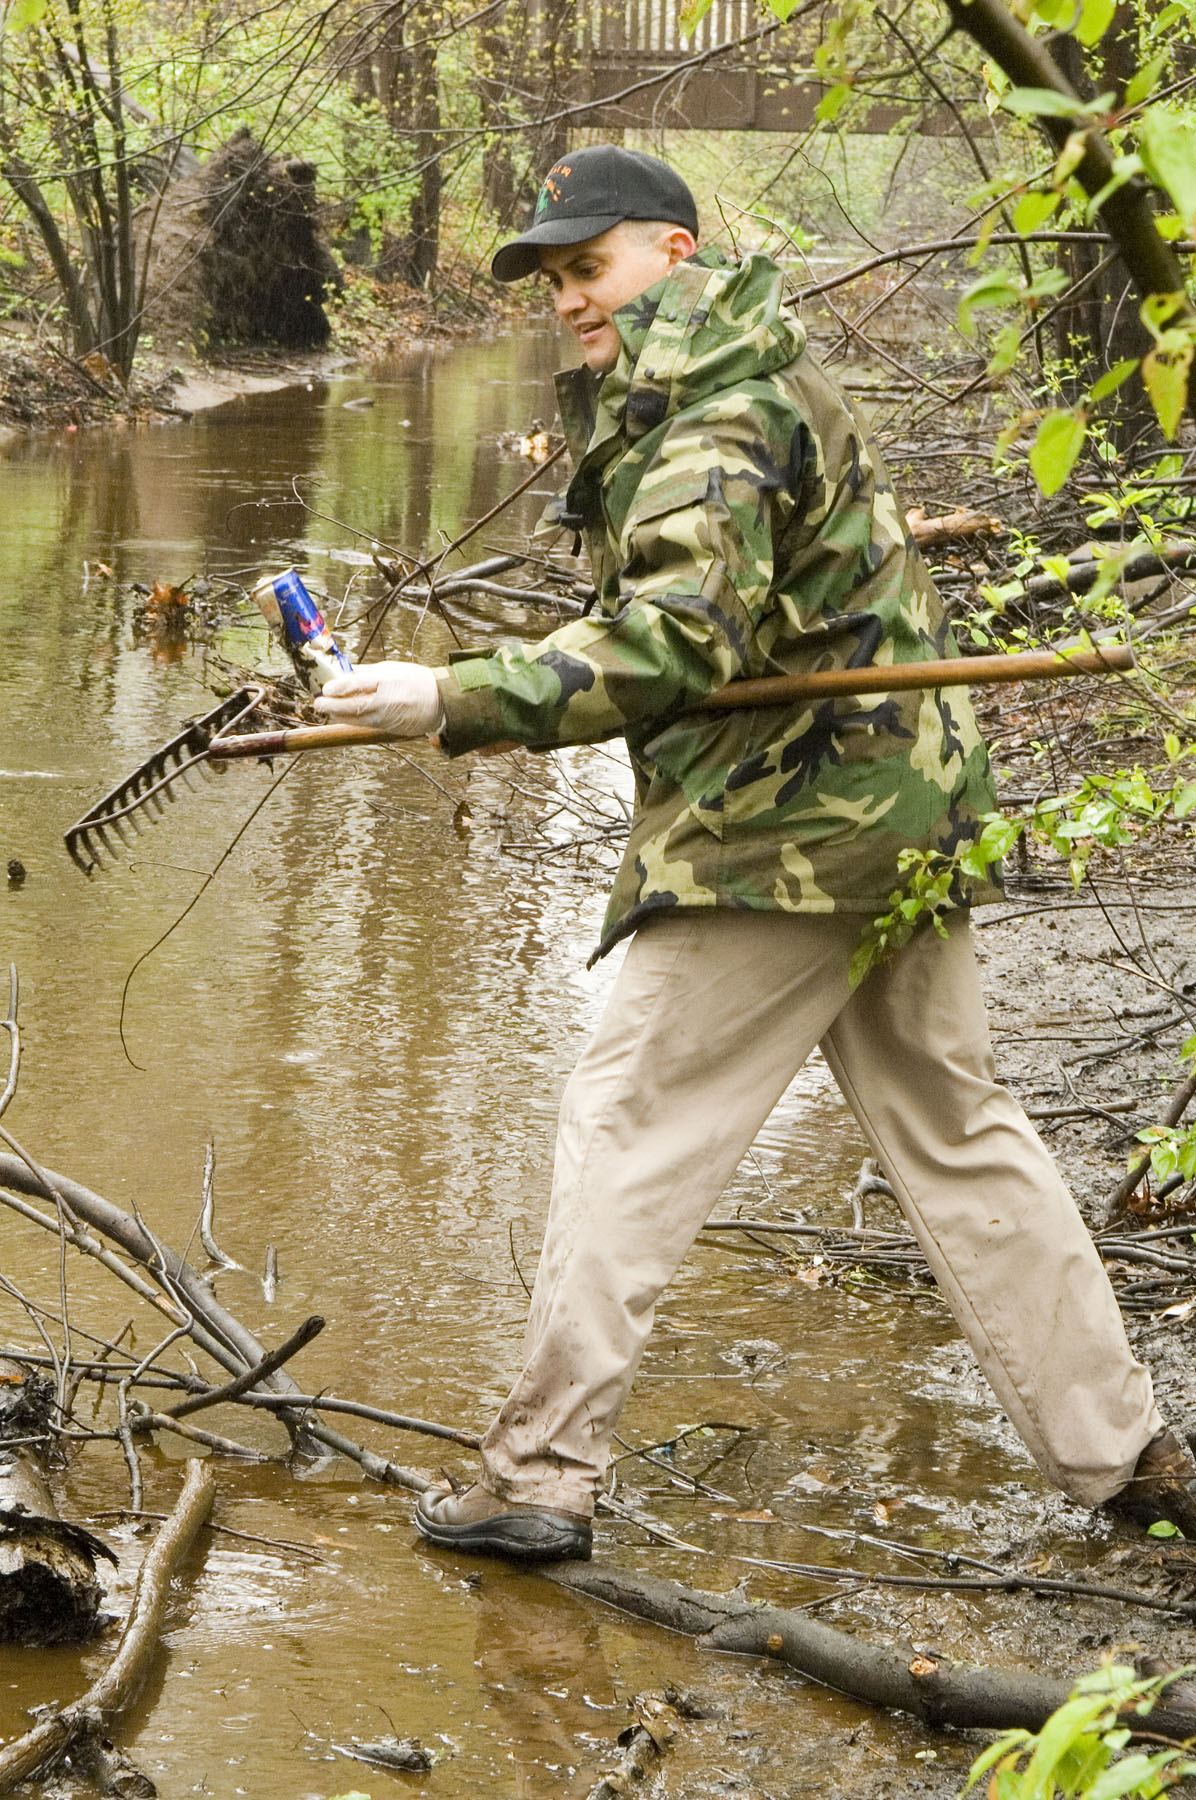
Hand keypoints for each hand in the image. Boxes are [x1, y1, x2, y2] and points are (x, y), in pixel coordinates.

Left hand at [315, 662, 442, 736]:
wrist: (440, 703)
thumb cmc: (416, 681)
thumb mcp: (392, 669)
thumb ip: (367, 672)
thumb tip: (343, 672)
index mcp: (388, 680)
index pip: (356, 684)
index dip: (338, 687)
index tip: (325, 688)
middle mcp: (387, 700)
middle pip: (352, 705)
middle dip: (332, 705)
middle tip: (318, 703)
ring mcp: (387, 716)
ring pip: (356, 718)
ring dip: (338, 715)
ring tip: (326, 709)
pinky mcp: (388, 728)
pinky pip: (364, 724)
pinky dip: (350, 720)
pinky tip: (341, 716)